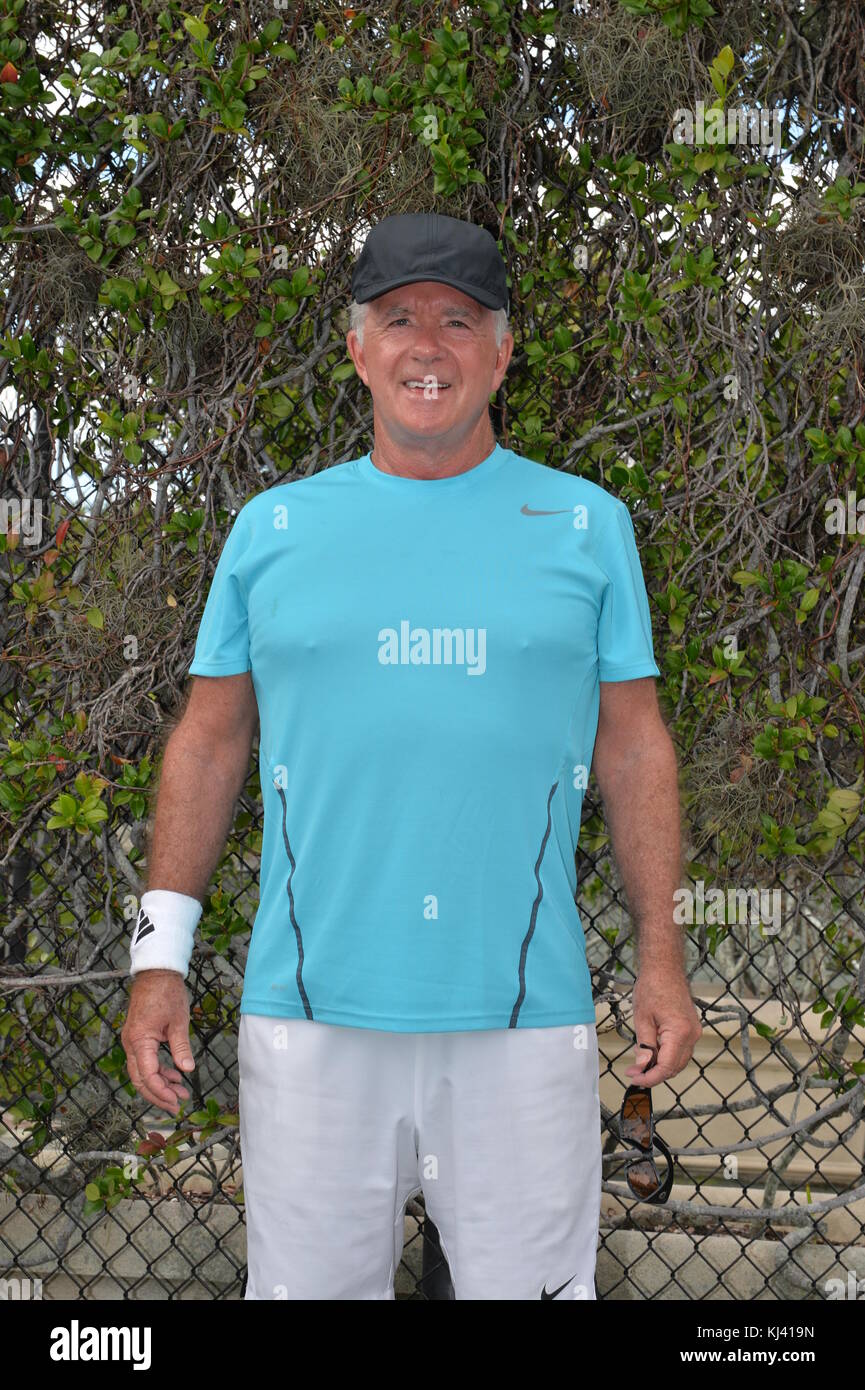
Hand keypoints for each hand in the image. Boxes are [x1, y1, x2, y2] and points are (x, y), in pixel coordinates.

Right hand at [121, 969, 195, 1115]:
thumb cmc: (167, 993)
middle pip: (140, 1079)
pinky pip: (145, 1061)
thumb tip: (187, 1069)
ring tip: (181, 1092)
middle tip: (177, 1105)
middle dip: (158, 1094)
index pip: (147, 1075)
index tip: (175, 1101)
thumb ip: (181, 1047)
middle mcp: (131, 1043)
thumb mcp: (179, 1021)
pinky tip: (174, 1076)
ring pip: (142, 1072)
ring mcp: (132, 1041)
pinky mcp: (138, 1037)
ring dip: (160, 1083)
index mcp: (139, 1040)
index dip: (161, 1092)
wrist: (156, 973)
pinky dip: (159, 1070)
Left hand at [625, 967, 701, 1086]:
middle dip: (653, 1073)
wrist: (665, 968)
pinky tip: (651, 1050)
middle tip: (633, 1071)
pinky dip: (666, 1055)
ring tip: (639, 1060)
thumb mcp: (642, 1018)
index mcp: (680, 1033)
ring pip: (678, 1061)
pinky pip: (680, 1050)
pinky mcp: (691, 1029)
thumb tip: (642, 1067)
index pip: (666, 1067)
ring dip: (660, 1065)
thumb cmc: (653, 987)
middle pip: (674, 1067)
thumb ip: (644, 1046)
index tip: (634, 1078)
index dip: (649, 1077)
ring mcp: (694, 1032)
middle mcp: (692, 1035)